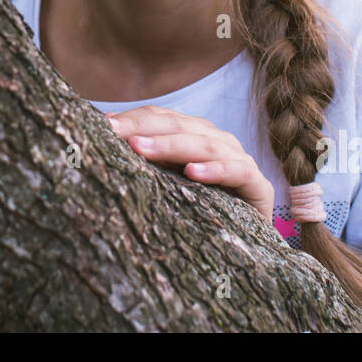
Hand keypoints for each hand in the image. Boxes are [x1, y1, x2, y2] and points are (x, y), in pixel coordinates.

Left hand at [106, 105, 275, 221]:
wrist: (247, 244)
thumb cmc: (198, 208)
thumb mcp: (166, 181)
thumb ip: (145, 156)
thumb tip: (106, 128)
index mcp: (194, 133)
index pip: (162, 117)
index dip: (134, 119)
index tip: (103, 126)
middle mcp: (217, 140)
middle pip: (179, 125)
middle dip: (145, 128)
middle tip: (115, 133)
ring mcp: (239, 159)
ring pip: (204, 144)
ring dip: (171, 145)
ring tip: (142, 148)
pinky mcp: (258, 185)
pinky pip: (237, 171)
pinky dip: (215, 169)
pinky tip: (192, 172)